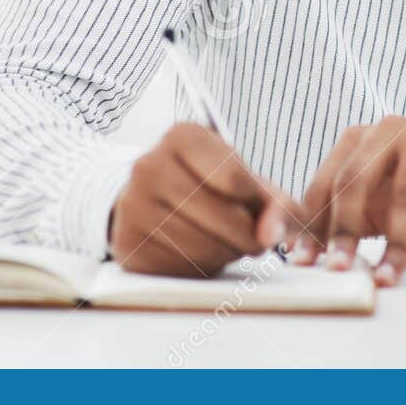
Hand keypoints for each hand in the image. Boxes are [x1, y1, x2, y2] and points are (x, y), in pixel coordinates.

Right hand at [110, 122, 304, 276]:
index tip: (253, 203)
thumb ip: (277, 204)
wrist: (155, 203)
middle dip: (249, 236)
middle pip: (224, 216)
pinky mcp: (128, 244)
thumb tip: (273, 235)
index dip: (255, 201)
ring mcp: (133, 205)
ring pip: (204, 247)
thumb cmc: (211, 189)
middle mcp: (150, 165)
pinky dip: (200, 268)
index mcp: (183, 136)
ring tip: (225, 242)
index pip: (233, 178)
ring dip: (227, 254)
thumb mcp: (248, 184)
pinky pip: (181, 268)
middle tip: (250, 236)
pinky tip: (200, 253)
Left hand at [293, 114, 405, 286]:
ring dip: (395, 243)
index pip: (327, 181)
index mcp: (359, 138)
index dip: (313, 222)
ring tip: (387, 278)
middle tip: (339, 269)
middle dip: (346, 229)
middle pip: (358, 179)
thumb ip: (348, 215)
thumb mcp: (380, 192)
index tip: (305, 261)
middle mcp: (387, 128)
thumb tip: (307, 254)